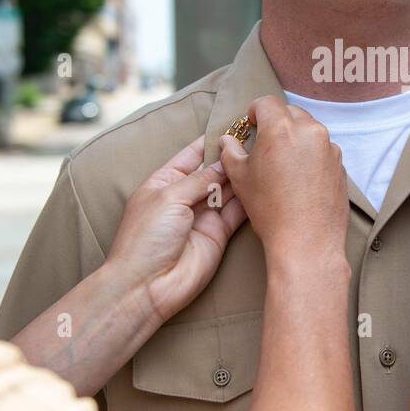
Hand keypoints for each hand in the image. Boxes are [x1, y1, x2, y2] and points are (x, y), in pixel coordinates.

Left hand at [103, 135, 246, 323]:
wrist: (147, 286)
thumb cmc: (144, 239)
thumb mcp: (169, 197)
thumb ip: (200, 179)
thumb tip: (224, 162)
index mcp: (164, 182)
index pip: (192, 154)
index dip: (211, 140)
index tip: (234, 124)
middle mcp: (185, 197)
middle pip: (213, 171)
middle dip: (231, 156)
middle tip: (257, 138)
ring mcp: (203, 216)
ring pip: (228, 190)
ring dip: (242, 176)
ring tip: (265, 156)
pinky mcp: (218, 234)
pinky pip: (238, 213)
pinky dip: (249, 200)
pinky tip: (263, 184)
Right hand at [220, 95, 347, 259]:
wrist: (306, 241)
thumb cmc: (270, 209)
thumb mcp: (240, 178)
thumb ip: (230, 151)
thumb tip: (227, 140)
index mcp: (281, 128)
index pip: (267, 102)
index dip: (255, 110)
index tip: (251, 123)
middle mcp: (309, 131)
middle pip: (290, 113)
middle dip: (277, 123)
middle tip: (265, 144)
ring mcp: (329, 147)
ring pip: (309, 130)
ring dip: (295, 138)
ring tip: (284, 164)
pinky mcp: (341, 164)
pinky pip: (323, 149)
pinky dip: (311, 155)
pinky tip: (301, 178)